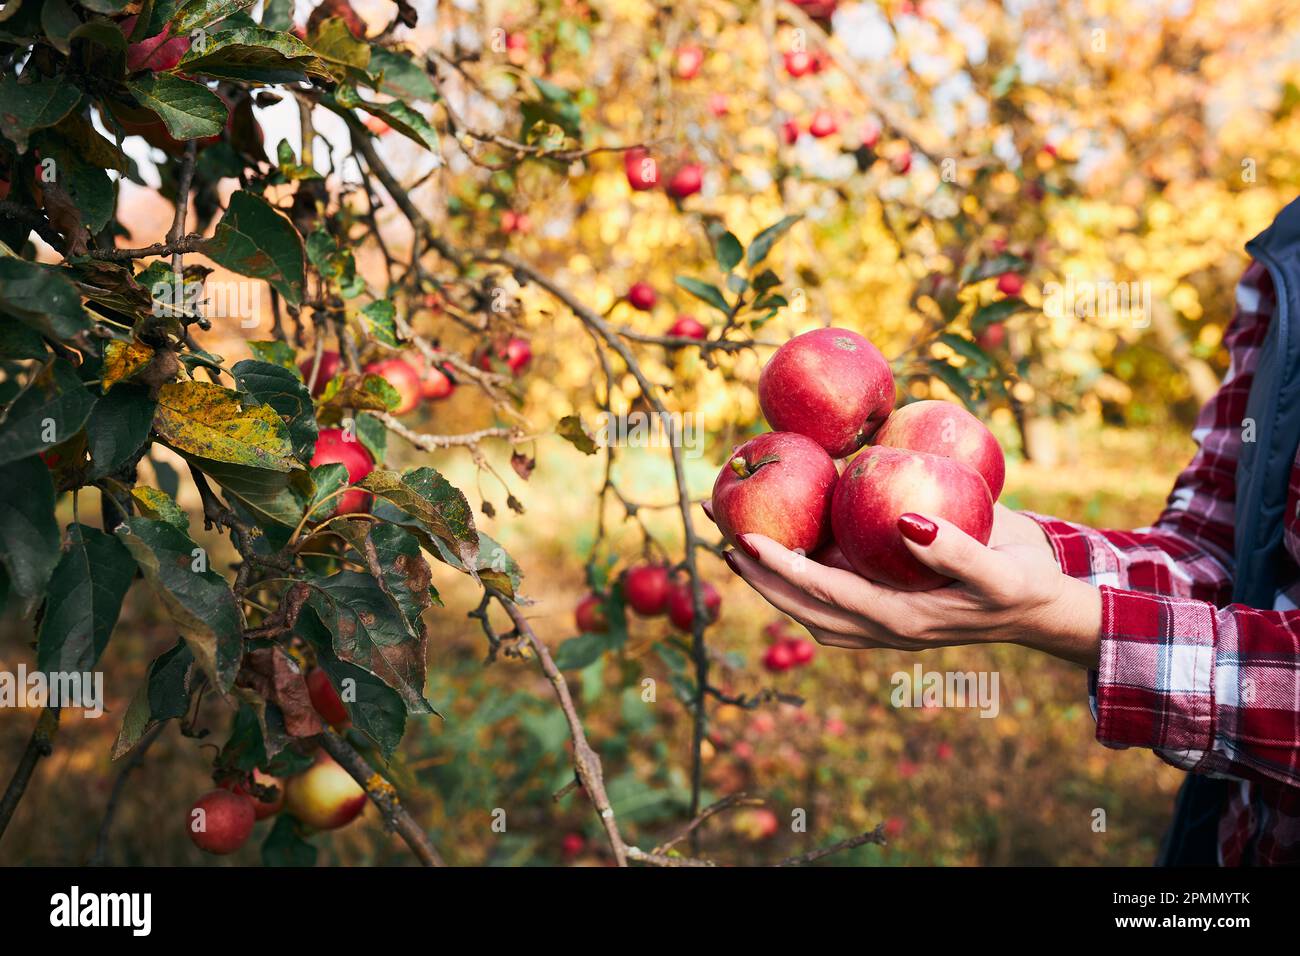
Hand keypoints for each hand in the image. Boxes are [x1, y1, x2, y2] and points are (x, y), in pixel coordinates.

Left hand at [704, 503, 1100, 667]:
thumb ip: (956, 551)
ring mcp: (881, 623)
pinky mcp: (886, 609)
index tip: (745, 539)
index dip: (783, 568)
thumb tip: (907, 523)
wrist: (1044, 608)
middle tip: (720, 536)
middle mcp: (881, 627)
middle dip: (758, 577)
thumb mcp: (999, 570)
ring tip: (738, 545)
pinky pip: (829, 597)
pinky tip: (788, 546)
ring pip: (809, 607)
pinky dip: (799, 576)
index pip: (826, 594)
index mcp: (901, 620)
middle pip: (802, 606)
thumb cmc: (1023, 583)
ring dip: (771, 580)